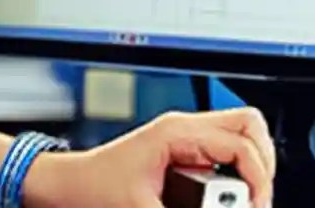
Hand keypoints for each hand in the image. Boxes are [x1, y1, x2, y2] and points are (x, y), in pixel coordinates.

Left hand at [25, 107, 275, 206]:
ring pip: (239, 137)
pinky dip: (233, 172)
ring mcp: (183, 138)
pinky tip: (222, 196)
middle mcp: (182, 128)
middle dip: (260, 164)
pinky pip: (223, 152)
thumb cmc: (93, 186)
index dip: (256, 178)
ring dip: (248, 168)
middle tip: (252, 197)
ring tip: (238, 199)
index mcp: (174, 132)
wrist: (66, 183)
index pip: (241, 143)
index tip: (252, 204)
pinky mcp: (181, 151)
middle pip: (248, 127)